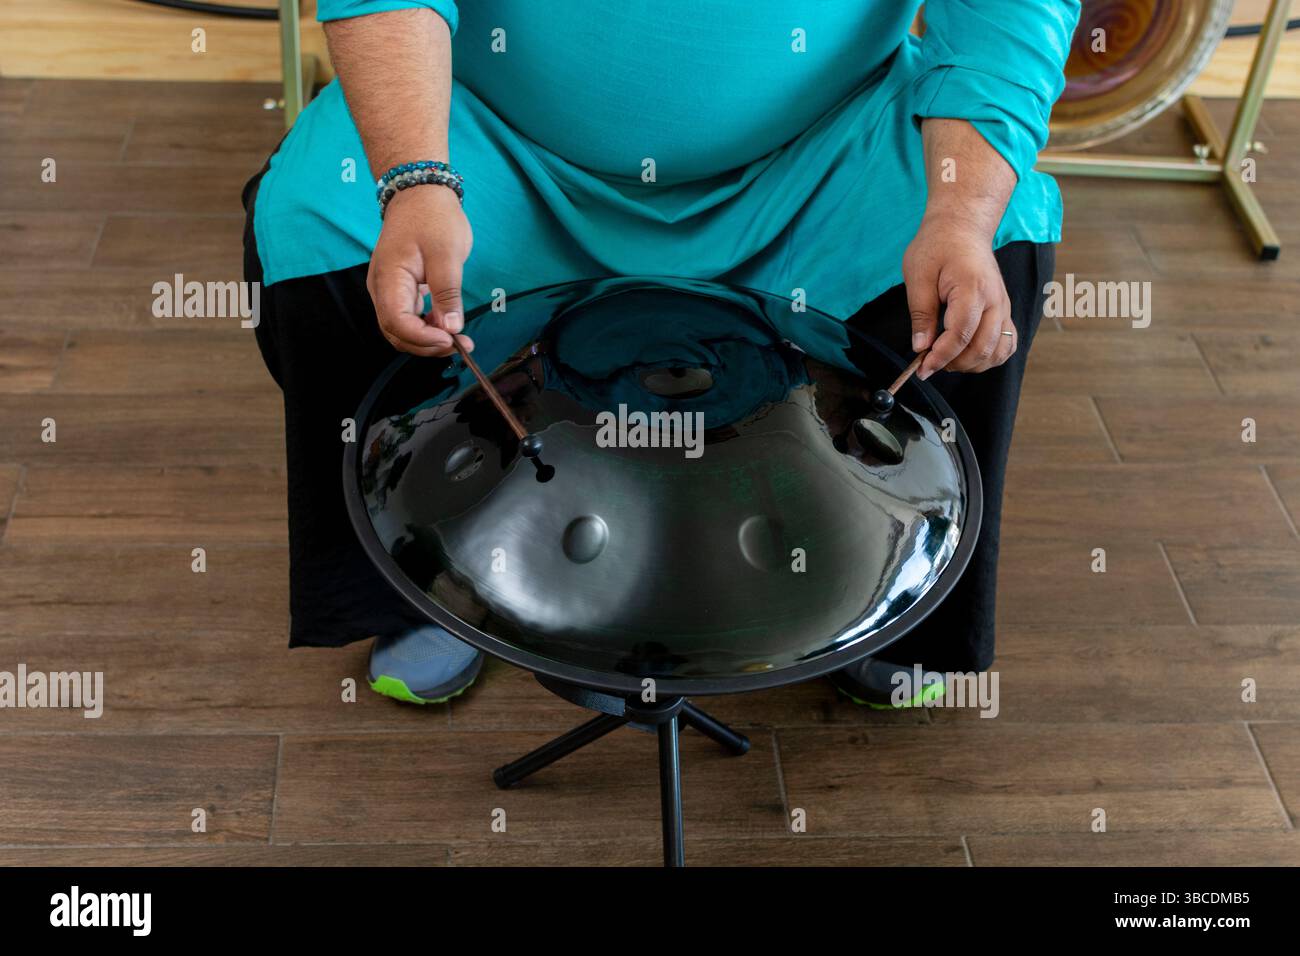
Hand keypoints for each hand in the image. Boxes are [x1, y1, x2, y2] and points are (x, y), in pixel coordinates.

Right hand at [366, 184, 473, 355]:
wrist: (420, 194)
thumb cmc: (433, 218)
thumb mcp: (447, 254)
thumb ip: (447, 293)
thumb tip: (451, 328)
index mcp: (389, 279)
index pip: (397, 323)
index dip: (423, 339)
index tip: (451, 339)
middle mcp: (382, 289)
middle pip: (397, 333)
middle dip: (427, 346)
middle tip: (461, 345)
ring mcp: (388, 291)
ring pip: (402, 329)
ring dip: (428, 340)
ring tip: (458, 339)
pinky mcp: (399, 290)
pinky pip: (408, 318)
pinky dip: (427, 328)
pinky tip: (448, 327)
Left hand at [903, 215, 1014, 379]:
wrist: (962, 227)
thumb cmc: (938, 246)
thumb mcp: (918, 276)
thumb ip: (921, 314)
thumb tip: (920, 347)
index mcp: (973, 289)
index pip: (960, 335)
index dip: (940, 357)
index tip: (921, 368)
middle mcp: (995, 301)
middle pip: (981, 348)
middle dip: (953, 364)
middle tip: (929, 364)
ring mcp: (1004, 306)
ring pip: (997, 351)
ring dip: (972, 364)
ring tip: (947, 360)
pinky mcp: (1004, 310)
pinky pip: (1007, 343)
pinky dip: (990, 357)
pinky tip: (968, 355)